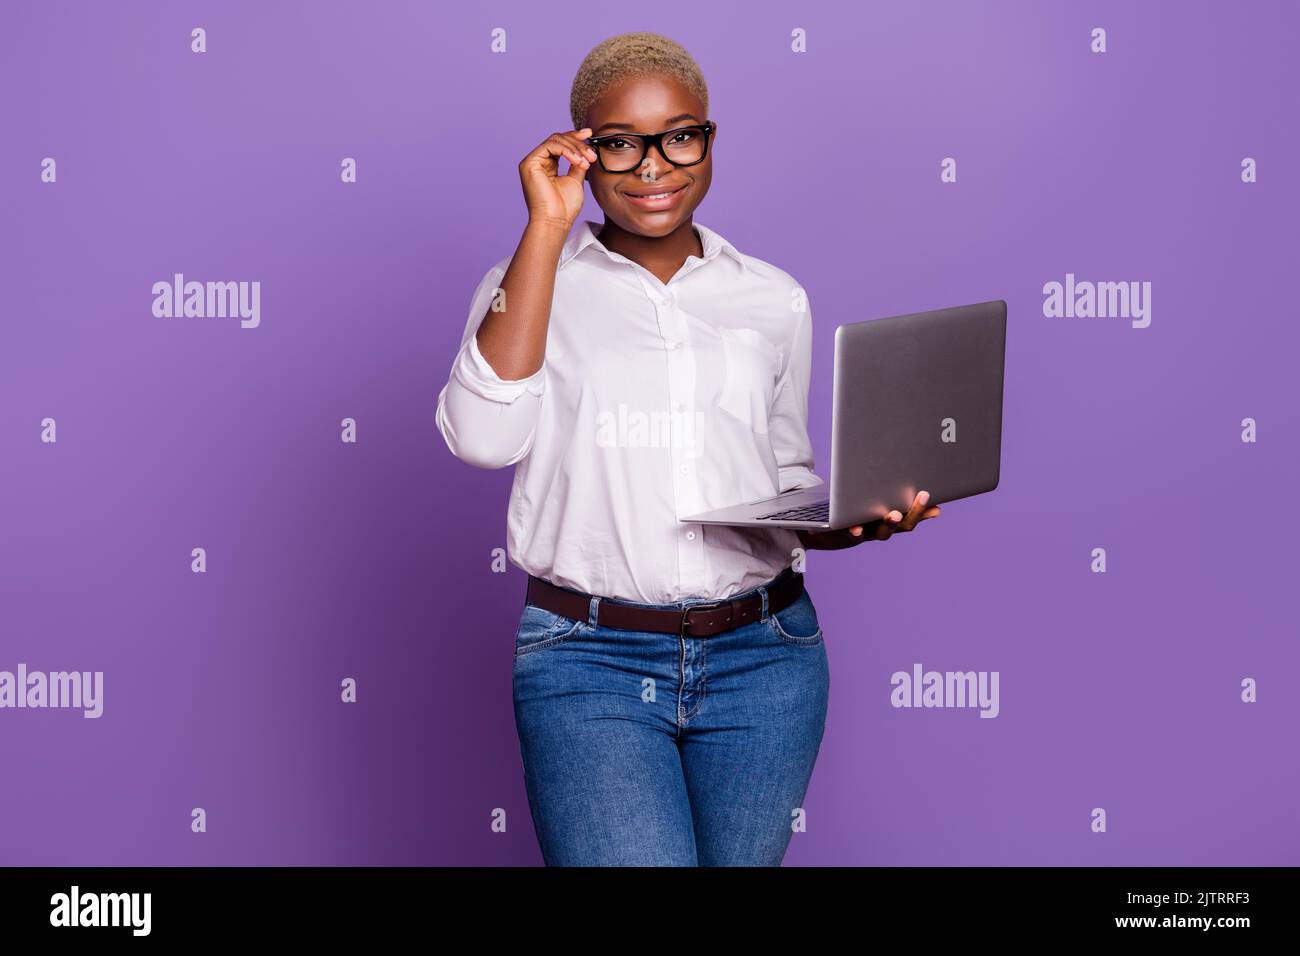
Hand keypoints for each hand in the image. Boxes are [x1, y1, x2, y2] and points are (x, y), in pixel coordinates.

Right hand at [519, 129, 597, 229]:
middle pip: (558, 139)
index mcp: (548, 165)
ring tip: (586, 162)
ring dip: (575, 148)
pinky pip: (550, 146)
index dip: (575, 136)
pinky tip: (577, 161)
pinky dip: (566, 150)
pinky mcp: (529, 163)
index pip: (561, 144)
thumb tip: (584, 148)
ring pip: (555, 140)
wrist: (555, 221)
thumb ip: (577, 162)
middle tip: (592, 155)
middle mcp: (538, 162)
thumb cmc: (564, 207)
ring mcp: (532, 162)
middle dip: (578, 144)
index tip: (590, 134)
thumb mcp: (575, 179)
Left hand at [798, 490, 940, 549]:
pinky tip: (855, 527)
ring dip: (889, 522)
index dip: (925, 512)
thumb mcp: (872, 499)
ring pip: (881, 531)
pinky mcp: (845, 532)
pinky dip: (854, 530)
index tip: (938, 507)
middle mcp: (881, 528)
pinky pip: (852, 533)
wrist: (823, 527)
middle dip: (913, 512)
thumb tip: (906, 472)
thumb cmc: (853, 508)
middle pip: (902, 525)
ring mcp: (865, 532)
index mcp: (890, 518)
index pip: (912, 516)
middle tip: (923, 496)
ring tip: (894, 514)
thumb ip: (888, 492)